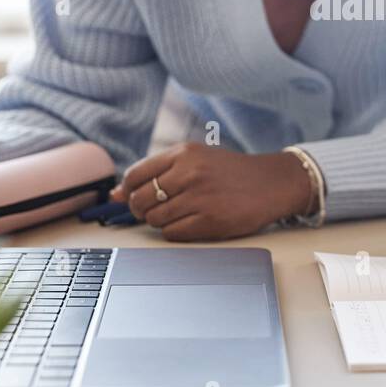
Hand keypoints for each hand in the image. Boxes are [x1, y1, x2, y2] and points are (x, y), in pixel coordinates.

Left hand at [109, 143, 311, 240]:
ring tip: (179, 214)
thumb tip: (113, 195)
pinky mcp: (210, 221)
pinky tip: (190, 223)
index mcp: (184, 153)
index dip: (129, 191)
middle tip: (156, 209)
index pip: (135, 175)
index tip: (137, 197)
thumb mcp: (196, 159)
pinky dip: (174, 232)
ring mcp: (200, 198)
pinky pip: (172, 233)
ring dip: (160, 221)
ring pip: (155, 219)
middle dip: (142, 209)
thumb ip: (156, 172)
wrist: (271, 183)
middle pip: (141, 199)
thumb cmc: (230, 172)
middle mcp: (190, 173)